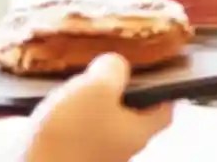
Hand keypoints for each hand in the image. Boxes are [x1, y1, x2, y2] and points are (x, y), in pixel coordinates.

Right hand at [24, 54, 173, 161]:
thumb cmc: (71, 136)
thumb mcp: (97, 88)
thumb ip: (113, 69)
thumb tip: (115, 64)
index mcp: (138, 132)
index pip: (164, 110)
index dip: (163, 88)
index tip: (153, 67)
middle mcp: (120, 147)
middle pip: (129, 113)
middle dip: (119, 89)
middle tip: (106, 66)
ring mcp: (93, 155)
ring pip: (99, 121)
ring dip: (89, 101)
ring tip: (75, 78)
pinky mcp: (67, 156)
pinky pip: (73, 131)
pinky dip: (66, 115)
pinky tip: (52, 100)